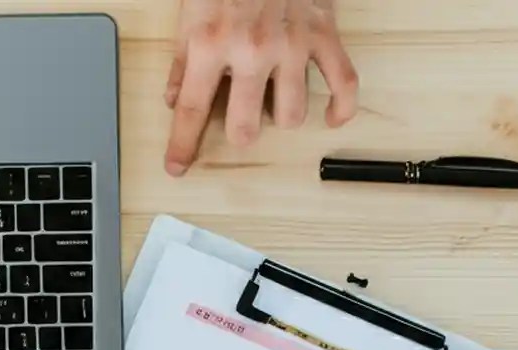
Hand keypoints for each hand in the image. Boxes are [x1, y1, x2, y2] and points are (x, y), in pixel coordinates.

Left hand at [163, 0, 358, 175]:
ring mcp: (292, 45)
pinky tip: (329, 118)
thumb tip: (174, 101)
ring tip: (273, 102)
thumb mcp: (191, 13)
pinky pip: (343, 83)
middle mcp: (252, 50)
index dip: (183, 145)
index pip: (193, 110)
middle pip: (246, 126)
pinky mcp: (324, 35)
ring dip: (281, 118)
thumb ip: (183, 61)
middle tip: (239, 119)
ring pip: (290, 115)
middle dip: (241, 132)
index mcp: (211, 44)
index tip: (177, 167)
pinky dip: (340, 108)